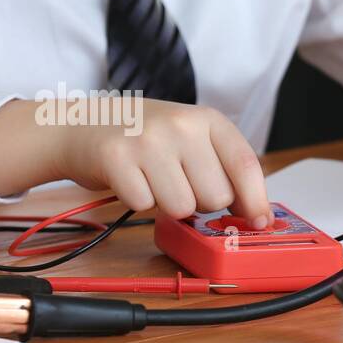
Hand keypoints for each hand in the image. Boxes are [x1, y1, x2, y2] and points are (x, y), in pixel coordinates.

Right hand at [0, 98, 271, 227]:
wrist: (82, 123)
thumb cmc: (147, 138)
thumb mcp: (192, 139)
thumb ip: (224, 169)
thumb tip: (257, 216)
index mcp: (208, 119)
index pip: (246, 165)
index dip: (256, 200)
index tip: (260, 223)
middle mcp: (181, 125)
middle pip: (216, 196)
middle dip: (200, 202)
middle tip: (178, 181)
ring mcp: (148, 139)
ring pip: (182, 207)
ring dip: (168, 205)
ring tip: (153, 179)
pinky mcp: (116, 158)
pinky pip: (144, 206)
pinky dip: (138, 202)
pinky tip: (131, 179)